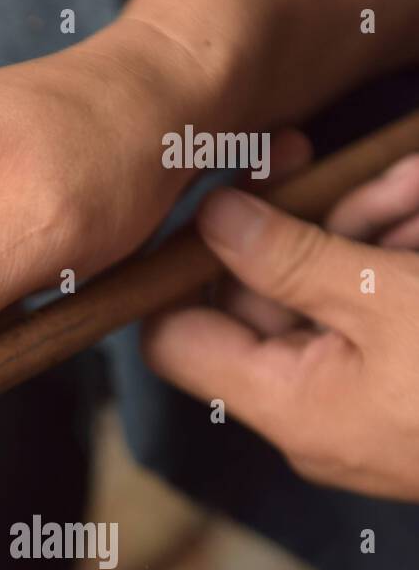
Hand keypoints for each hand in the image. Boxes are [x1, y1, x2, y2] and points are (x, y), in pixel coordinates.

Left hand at [142, 155, 418, 499]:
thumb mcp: (390, 300)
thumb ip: (292, 259)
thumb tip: (213, 218)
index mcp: (288, 402)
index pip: (175, 341)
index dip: (178, 270)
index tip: (210, 203)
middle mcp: (313, 406)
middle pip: (263, 297)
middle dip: (306, 222)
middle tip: (327, 163)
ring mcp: (364, 395)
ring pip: (334, 288)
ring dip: (368, 223)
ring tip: (410, 181)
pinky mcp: (409, 376)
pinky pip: (384, 303)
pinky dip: (402, 249)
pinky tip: (417, 191)